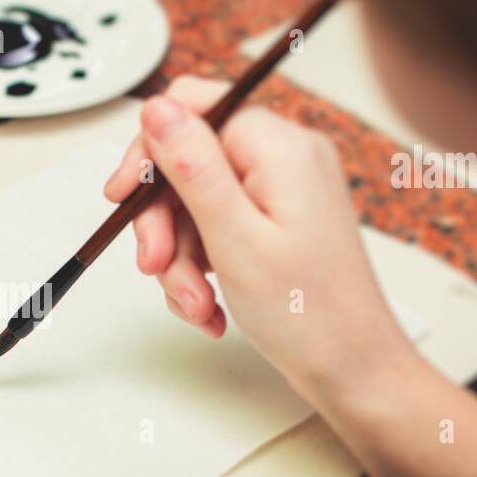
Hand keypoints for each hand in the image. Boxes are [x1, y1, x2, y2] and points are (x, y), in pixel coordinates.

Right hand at [104, 76, 413, 403]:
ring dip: (180, 258)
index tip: (122, 196)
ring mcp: (281, 191)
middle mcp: (284, 158)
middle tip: (157, 267)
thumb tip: (157, 107)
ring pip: (195, 205)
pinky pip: (215, 230)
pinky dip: (201, 269)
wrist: (353, 369)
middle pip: (188, 163)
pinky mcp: (277, 221)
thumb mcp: (234, 238)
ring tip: (196, 304)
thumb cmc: (310, 315)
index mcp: (279, 148)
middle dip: (164, 222)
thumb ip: (192, 167)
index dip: (148, 152)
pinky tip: (210, 306)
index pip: (191, 110)